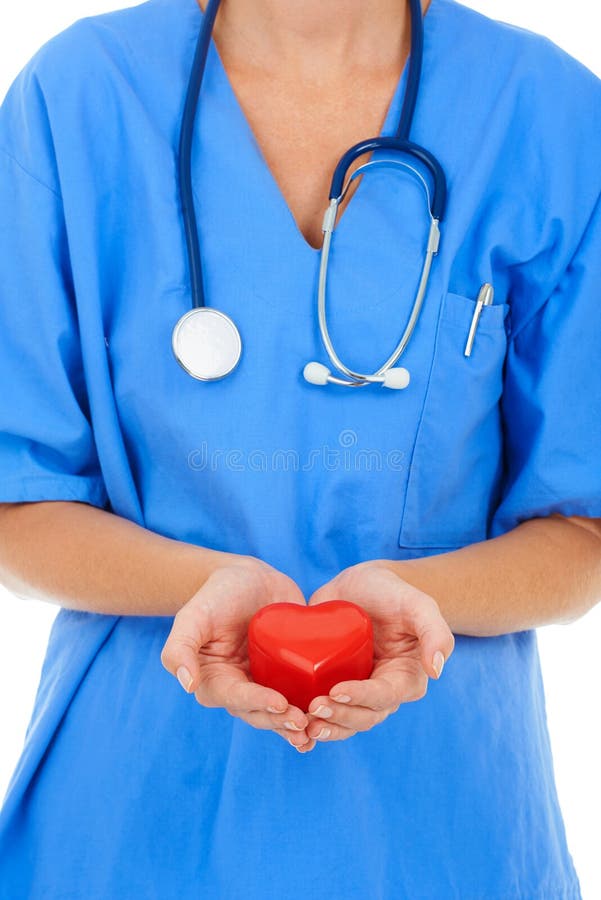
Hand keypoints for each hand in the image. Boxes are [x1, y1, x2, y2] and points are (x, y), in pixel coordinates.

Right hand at [160, 556, 316, 751]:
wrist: (249, 577)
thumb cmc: (216, 594)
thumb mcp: (193, 616)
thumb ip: (179, 648)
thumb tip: (187, 685)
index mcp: (214, 681)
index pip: (237, 697)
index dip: (258, 703)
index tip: (280, 704)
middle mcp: (240, 689)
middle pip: (260, 713)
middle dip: (281, 721)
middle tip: (303, 723)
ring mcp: (265, 683)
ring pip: (280, 713)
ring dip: (296, 726)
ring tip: (315, 730)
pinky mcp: (288, 674)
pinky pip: (300, 696)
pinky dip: (313, 710)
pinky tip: (331, 719)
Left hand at [303, 560, 454, 744]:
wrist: (362, 584)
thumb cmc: (393, 592)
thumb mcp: (418, 604)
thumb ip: (435, 632)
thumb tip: (437, 671)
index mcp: (406, 678)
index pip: (384, 697)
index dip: (361, 698)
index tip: (336, 691)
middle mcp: (382, 692)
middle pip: (363, 717)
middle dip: (339, 717)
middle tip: (313, 706)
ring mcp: (357, 691)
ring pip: (344, 722)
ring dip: (325, 727)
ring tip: (302, 720)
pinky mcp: (333, 685)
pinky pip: (325, 711)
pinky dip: (312, 721)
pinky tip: (293, 721)